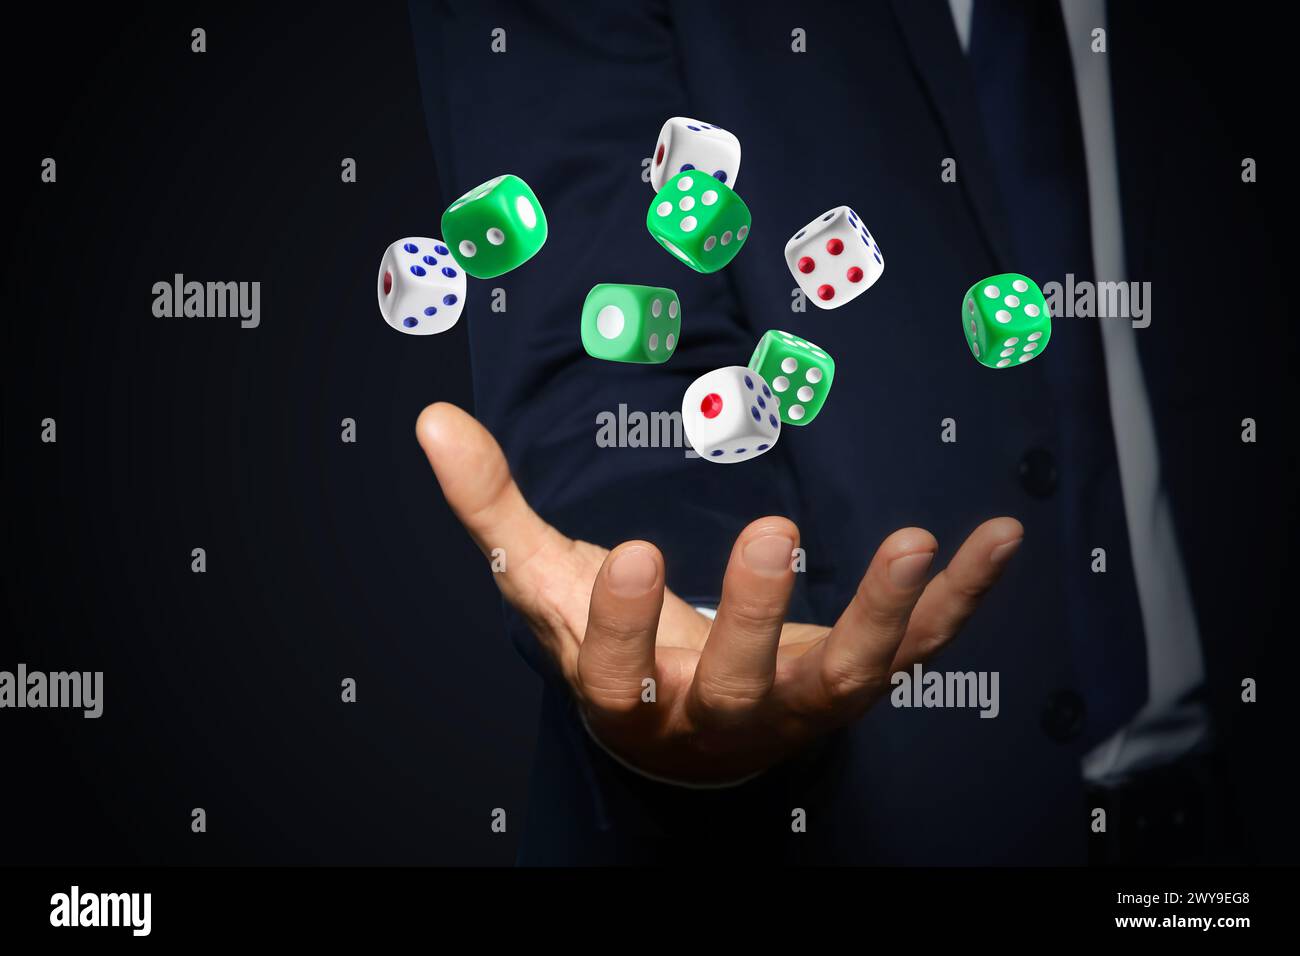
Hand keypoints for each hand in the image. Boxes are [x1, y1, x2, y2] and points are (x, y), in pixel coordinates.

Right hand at [416, 402, 1022, 784]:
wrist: (685, 730)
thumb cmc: (614, 649)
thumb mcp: (545, 582)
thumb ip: (492, 507)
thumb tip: (432, 420)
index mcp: (629, 692)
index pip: (619, 674)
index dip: (626, 626)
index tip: (634, 553)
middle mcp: (715, 715)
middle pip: (739, 685)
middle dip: (755, 618)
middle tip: (771, 533)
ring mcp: (796, 703)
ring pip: (842, 677)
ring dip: (885, 617)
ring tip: (911, 544)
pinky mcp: (854, 682)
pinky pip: (917, 650)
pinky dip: (958, 600)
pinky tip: (996, 537)